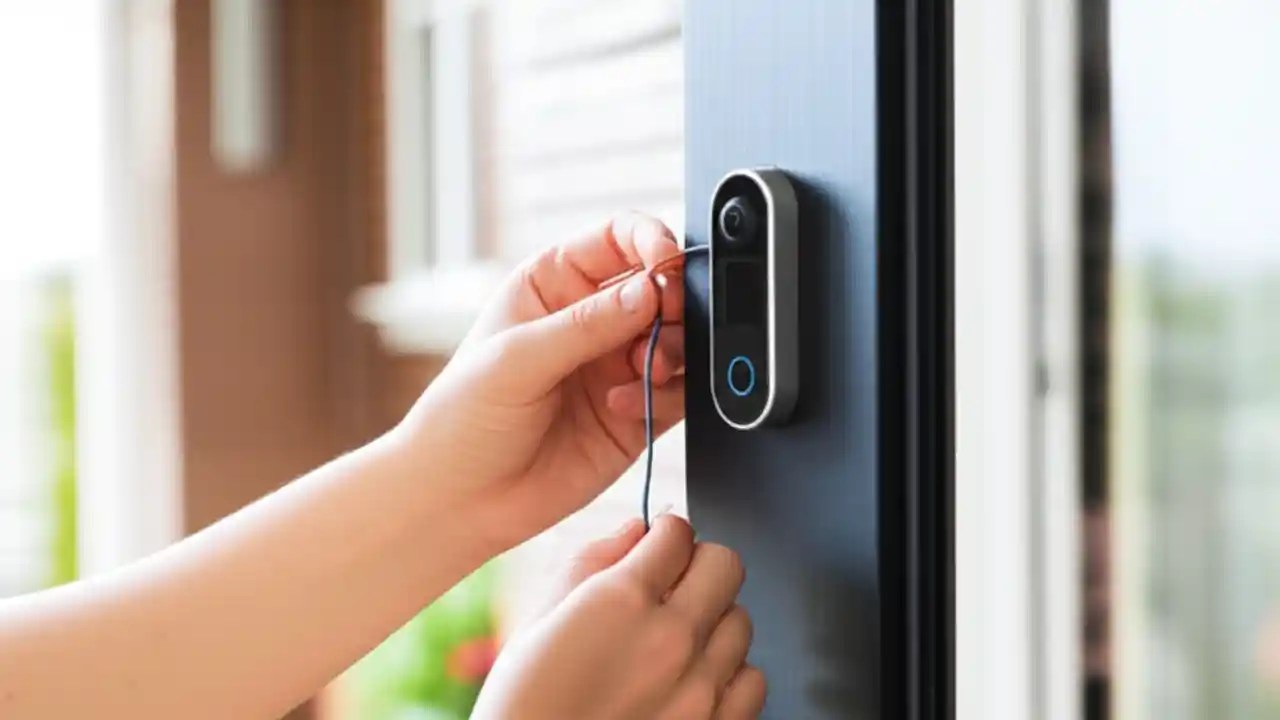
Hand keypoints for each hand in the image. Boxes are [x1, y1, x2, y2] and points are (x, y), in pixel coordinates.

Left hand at [394, 213, 687, 552]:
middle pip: (662, 287)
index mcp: (555, 283)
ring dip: (674, 351)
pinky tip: (625, 410)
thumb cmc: (463, 419)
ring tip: (644, 373)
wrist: (460, 501)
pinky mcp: (638, 414)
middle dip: (672, 304)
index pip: (619, 238)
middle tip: (658, 329)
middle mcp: (592, 319)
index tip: (666, 263)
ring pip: (680, 339)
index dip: (652, 241)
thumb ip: (585, 325)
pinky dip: (668, 396)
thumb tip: (650, 289)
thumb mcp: (514, 359)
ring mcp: (617, 366)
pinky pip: (679, 392)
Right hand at [473, 516, 766, 719]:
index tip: (656, 546)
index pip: (678, 533)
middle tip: (671, 585)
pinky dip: (728, 674)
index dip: (664, 534)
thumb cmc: (523, 706)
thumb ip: (590, 562)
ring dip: (711, 622)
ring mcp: (700, 690)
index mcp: (620, 602)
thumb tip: (636, 530)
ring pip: (741, 621)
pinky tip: (692, 680)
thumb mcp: (537, 622)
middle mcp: (670, 640)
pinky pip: (752, 679)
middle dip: (697, 565)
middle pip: (725, 565)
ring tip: (673, 643)